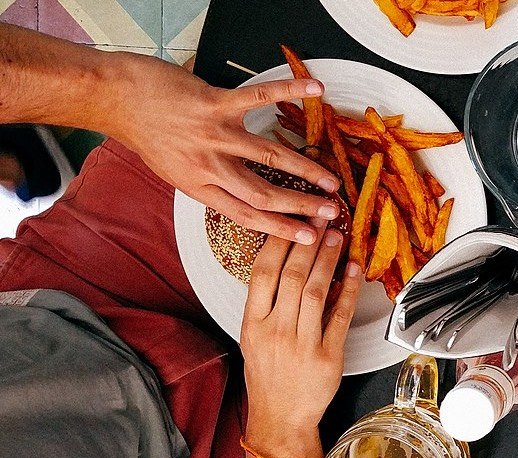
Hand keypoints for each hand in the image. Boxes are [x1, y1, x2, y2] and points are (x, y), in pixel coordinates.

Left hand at [109, 54, 340, 244]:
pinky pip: (258, 98)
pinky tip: (315, 89)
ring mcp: (213, 134)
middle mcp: (209, 166)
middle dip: (302, 206)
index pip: (247, 215)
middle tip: (332, 212)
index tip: (309, 238)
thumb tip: (239, 193)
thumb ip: (207, 182)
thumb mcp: (174, 171)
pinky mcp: (214, 104)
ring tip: (331, 179)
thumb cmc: (145, 133)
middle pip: (264, 194)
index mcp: (199, 187)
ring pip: (269, 156)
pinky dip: (289, 91)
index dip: (281, 229)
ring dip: (305, 169)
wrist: (116, 99)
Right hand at [241, 230, 359, 457]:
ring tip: (337, 236)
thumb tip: (288, 264)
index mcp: (253, 324)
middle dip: (308, 243)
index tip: (292, 220)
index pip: (263, 273)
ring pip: (317, 292)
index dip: (279, 243)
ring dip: (328, 260)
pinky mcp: (328, 356)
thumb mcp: (254, 338)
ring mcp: (302, 344)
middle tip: (320, 218)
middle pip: (292, 277)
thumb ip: (267, 304)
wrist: (281, 418)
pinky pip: (340, 316)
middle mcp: (275, 331)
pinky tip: (354, 271)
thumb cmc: (268, 376)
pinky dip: (349, 291)